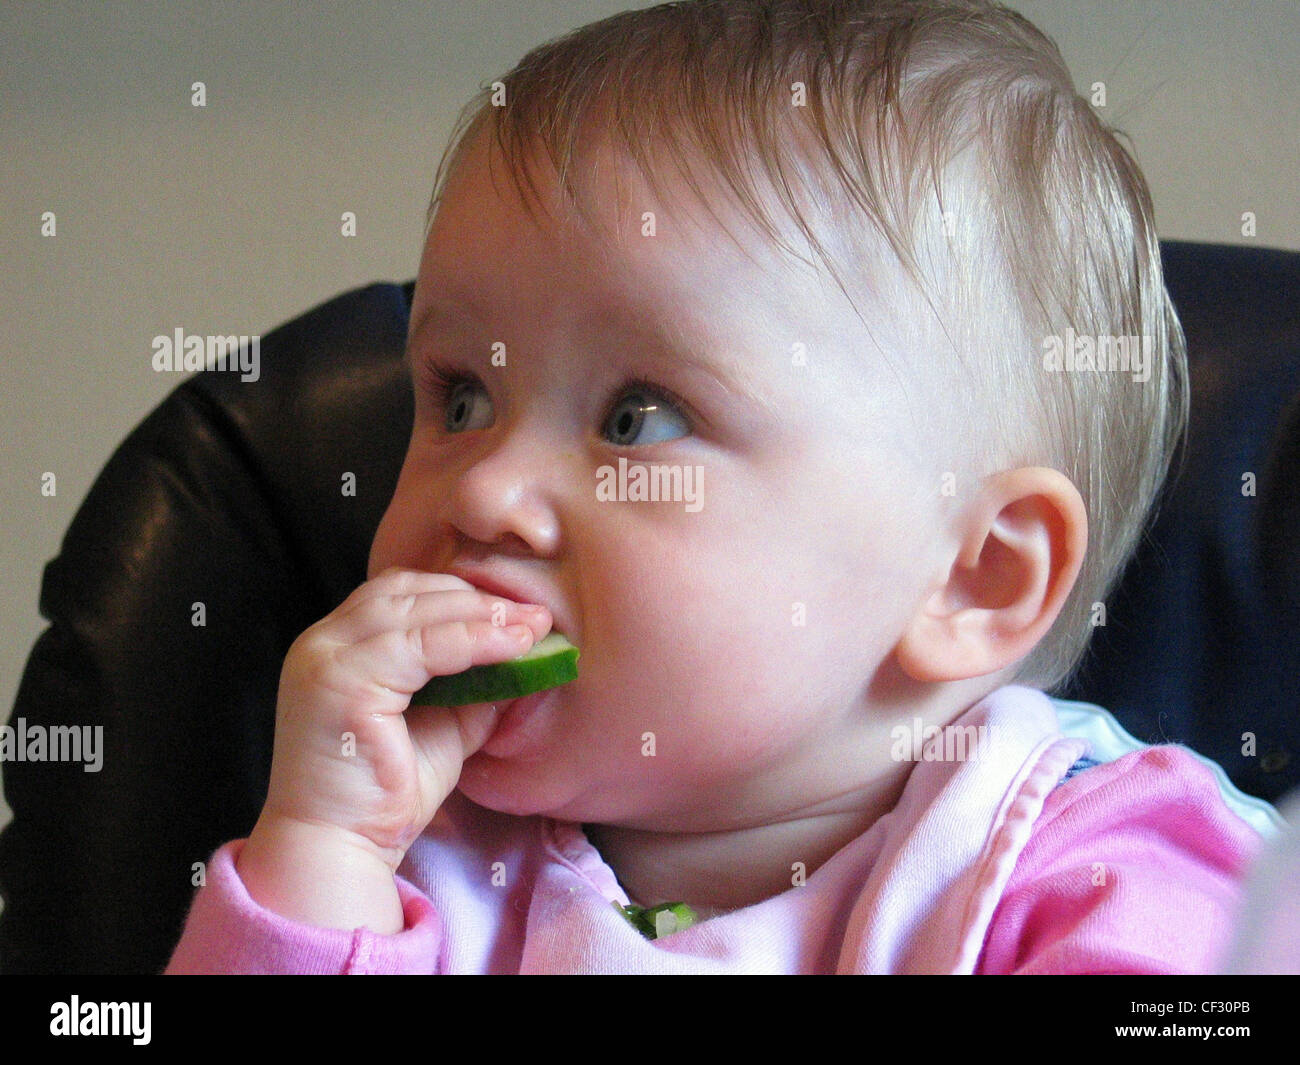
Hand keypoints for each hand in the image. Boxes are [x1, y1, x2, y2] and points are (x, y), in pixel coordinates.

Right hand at [237, 567, 550, 929]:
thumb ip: (474, 682)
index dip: (463, 593)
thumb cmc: (388, 793)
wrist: (342, 848)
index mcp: (339, 645)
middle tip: (536, 614)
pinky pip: (420, 645)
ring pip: (417, 610)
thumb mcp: (445, 722)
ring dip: (482, 614)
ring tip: (532, 627)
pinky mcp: (340, 681)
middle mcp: (323, 642)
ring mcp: (326, 658)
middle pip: (410, 591)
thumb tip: (526, 647)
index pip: (403, 594)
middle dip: (479, 598)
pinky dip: (472, 639)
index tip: (519, 609)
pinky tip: (512, 646)